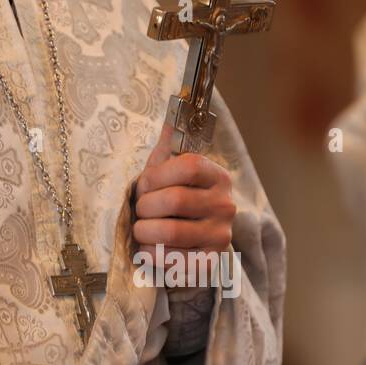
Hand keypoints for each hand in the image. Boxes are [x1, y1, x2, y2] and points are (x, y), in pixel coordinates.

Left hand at [132, 124, 236, 254]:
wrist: (191, 244)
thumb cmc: (174, 202)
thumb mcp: (170, 171)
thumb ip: (170, 143)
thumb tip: (177, 101)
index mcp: (216, 176)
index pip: (186, 166)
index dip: (155, 176)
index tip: (144, 185)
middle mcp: (225, 205)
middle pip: (174, 200)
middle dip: (145, 207)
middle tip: (140, 211)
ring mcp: (220, 236)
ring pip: (170, 232)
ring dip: (144, 231)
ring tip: (142, 230)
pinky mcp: (209, 263)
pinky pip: (172, 259)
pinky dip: (151, 254)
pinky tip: (149, 248)